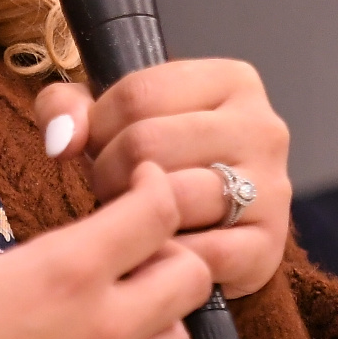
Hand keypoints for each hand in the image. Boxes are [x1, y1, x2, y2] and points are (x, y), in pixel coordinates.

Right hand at [0, 108, 217, 338]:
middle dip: (172, 243)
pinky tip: (98, 335)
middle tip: (134, 231)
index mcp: (66, 273)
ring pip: (180, 334)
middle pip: (191, 274)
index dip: (154, 181)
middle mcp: (102, 328)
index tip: (134, 174)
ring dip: (163, 303)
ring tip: (121, 285)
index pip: (158, 211)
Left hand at [35, 59, 292, 299]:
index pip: (138, 92)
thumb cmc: (158, 163)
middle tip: (113, 188)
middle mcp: (264, 127)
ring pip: (172, 197)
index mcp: (233, 80)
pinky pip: (197, 254)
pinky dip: (163, 258)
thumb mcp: (111, 118)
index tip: (101, 146)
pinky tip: (156, 250)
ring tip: (134, 215)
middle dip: (110, 172)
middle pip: (148, 142)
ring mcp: (273, 188)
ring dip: (134, 216)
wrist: (213, 230)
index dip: (99, 125)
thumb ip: (68, 109)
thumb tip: (64, 139)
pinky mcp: (269, 247)